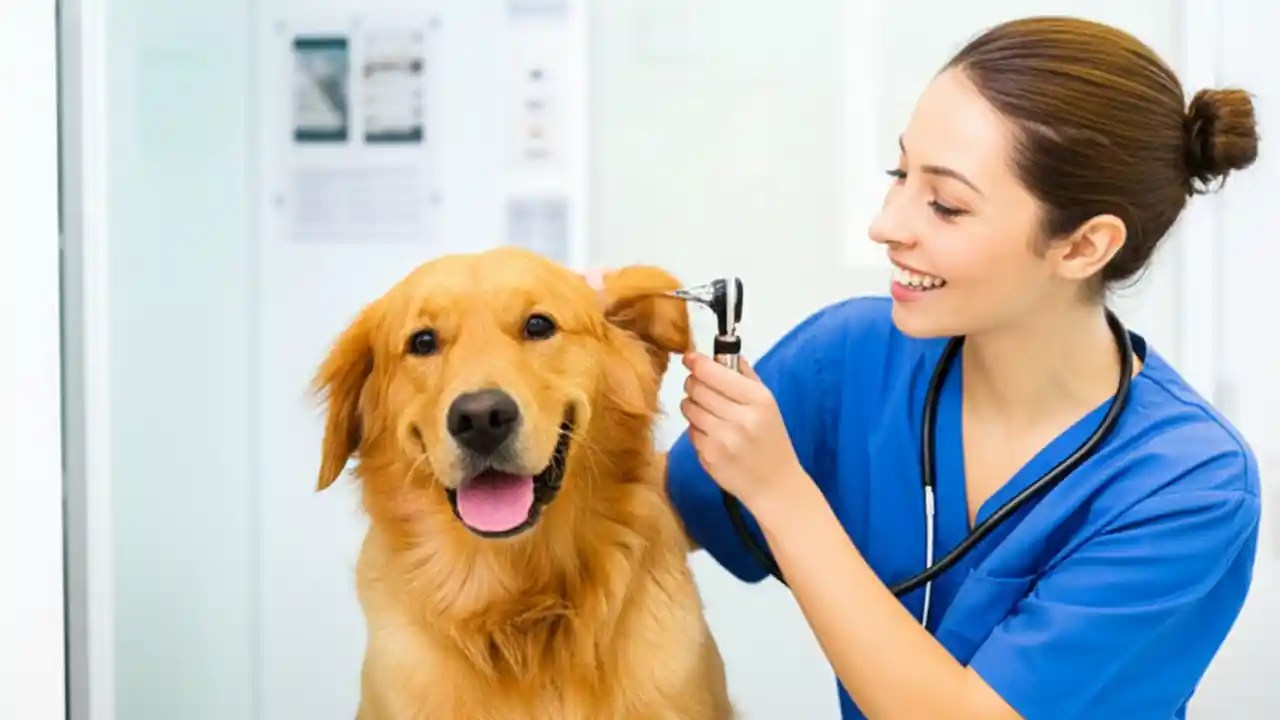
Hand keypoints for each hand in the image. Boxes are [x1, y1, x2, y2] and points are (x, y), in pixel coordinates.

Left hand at [679, 351, 805, 512]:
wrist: (775, 484)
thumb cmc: (771, 441)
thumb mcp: (768, 404)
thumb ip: (745, 376)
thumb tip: (722, 354)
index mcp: (758, 401)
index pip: (713, 373)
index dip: (696, 362)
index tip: (690, 358)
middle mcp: (741, 419)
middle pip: (696, 388)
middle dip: (694, 383)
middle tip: (699, 385)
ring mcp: (723, 440)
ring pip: (689, 408)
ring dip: (693, 405)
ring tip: (709, 412)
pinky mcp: (709, 457)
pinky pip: (690, 432)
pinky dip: (697, 429)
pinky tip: (713, 435)